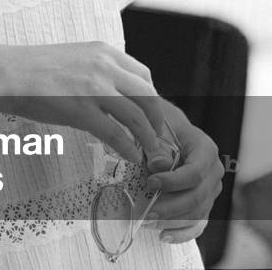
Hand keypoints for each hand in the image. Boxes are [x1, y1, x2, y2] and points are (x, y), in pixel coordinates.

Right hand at [0, 41, 164, 162]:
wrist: (8, 73)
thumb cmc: (36, 68)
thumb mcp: (75, 58)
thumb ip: (98, 69)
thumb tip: (116, 92)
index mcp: (103, 51)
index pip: (144, 74)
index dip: (152, 97)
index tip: (150, 113)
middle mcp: (104, 66)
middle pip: (148, 95)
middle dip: (156, 119)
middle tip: (155, 136)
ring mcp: (94, 88)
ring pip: (137, 116)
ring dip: (147, 137)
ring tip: (148, 151)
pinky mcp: (82, 110)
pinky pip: (116, 133)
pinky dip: (127, 147)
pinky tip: (129, 156)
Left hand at [144, 105, 223, 243]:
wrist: (169, 128)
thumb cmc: (162, 125)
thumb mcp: (157, 127)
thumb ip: (157, 146)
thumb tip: (159, 166)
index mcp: (205, 149)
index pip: (194, 173)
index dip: (173, 182)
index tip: (150, 182)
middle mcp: (214, 171)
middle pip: (197, 196)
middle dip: (171, 207)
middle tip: (148, 212)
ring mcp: (211, 189)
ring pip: (197, 212)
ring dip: (173, 220)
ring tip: (149, 222)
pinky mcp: (203, 202)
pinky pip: (198, 222)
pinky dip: (182, 232)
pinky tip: (165, 236)